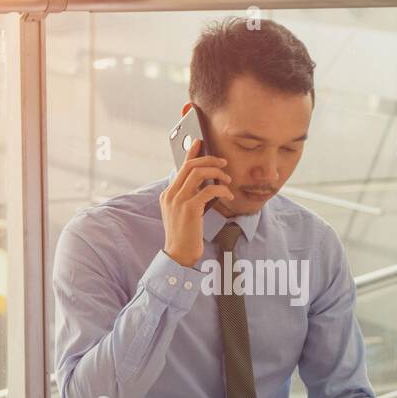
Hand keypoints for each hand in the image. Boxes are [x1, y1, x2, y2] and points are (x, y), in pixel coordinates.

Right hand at [160, 139, 233, 266]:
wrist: (179, 255)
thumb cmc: (185, 236)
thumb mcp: (183, 213)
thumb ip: (189, 198)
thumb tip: (205, 184)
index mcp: (168, 194)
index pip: (181, 168)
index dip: (191, 153)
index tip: (201, 143)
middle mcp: (171, 195)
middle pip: (190, 166)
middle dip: (209, 160)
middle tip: (223, 163)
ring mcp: (179, 201)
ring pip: (198, 173)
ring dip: (216, 173)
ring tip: (227, 180)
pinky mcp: (189, 209)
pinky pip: (208, 190)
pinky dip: (221, 190)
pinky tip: (228, 194)